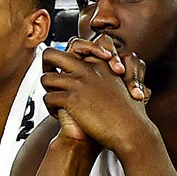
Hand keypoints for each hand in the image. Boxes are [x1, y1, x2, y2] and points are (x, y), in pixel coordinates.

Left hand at [41, 37, 152, 152]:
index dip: (66, 56)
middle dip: (46, 67)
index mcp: (99, 63)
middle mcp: (86, 68)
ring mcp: (78, 82)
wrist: (130, 131)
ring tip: (57, 103)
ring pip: (46, 78)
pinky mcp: (71, 99)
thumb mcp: (121, 85)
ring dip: (48, 92)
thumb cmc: (128, 114)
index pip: (74, 44)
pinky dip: (51, 109)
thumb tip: (91, 74)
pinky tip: (61, 115)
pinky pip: (48, 99)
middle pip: (51, 54)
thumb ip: (106, 75)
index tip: (67, 70)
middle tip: (53, 81)